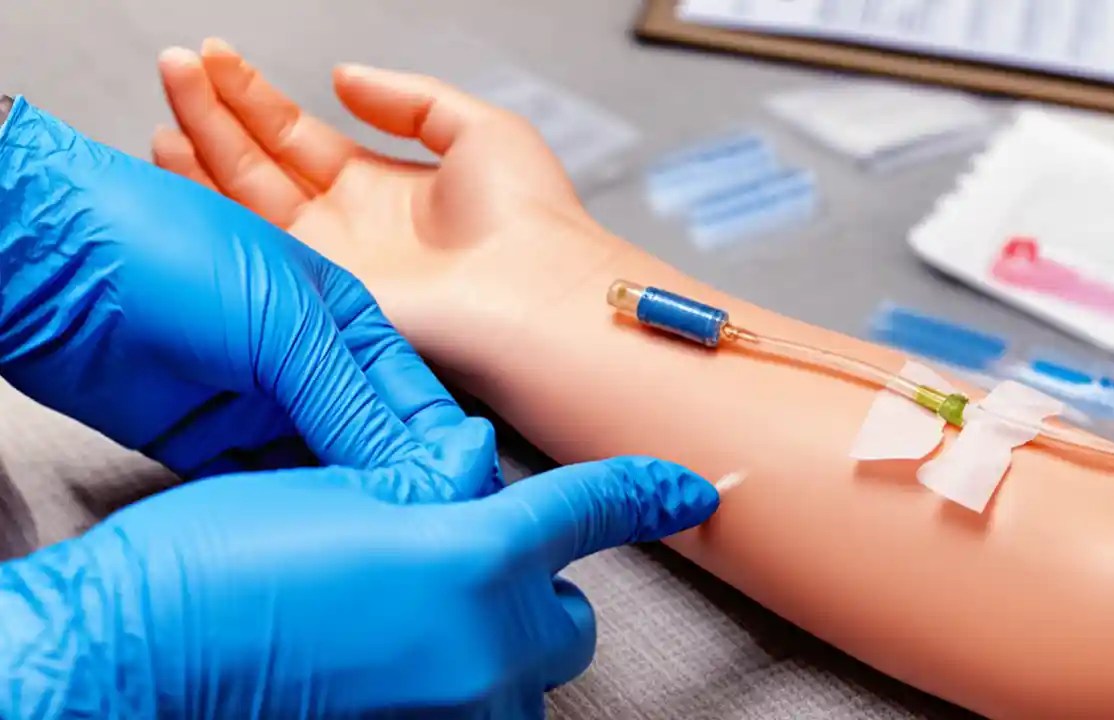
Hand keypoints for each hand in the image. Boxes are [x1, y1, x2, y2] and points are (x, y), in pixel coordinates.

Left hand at [0, 95, 495, 495]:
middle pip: (369, 435)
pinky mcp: (204, 440)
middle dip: (397, 480)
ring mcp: (255, 402)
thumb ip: (347, 401)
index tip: (465, 491)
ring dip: (342, 500)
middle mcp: (306, 363)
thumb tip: (410, 468)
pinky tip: (305, 534)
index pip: (411, 392)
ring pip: (319, 467)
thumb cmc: (169, 254)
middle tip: (423, 530)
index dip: (439, 441)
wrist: (49, 265)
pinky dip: (283, 510)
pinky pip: (258, 485)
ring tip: (371, 543)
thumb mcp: (285, 324)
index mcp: (343, 318)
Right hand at [0, 457, 717, 717]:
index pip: (588, 513)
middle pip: (567, 623)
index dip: (647, 494)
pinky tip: (396, 664)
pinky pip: (478, 718)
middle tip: (463, 567)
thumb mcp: (330, 488)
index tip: (692, 491)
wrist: (136, 659)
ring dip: (501, 649)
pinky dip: (460, 691)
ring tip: (423, 623)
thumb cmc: (220, 564)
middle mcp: (486, 649)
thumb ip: (422, 480)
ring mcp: (457, 714)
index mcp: (474, 561)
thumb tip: (472, 463)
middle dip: (536, 592)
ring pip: (527, 680)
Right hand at [153, 41, 622, 363]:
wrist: (535, 288)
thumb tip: (343, 77)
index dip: (257, 97)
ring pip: (243, 196)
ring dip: (199, 145)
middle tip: (176, 63)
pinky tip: (173, 152)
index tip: (218, 55)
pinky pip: (246, 241)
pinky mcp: (311, 290)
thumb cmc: (528, 216)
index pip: (300, 137)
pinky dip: (205, 199)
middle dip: (215, 111)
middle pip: (260, 161)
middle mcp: (345, 226)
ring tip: (167, 93)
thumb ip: (408, 98)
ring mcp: (324, 260)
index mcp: (381, 188)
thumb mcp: (477, 129)